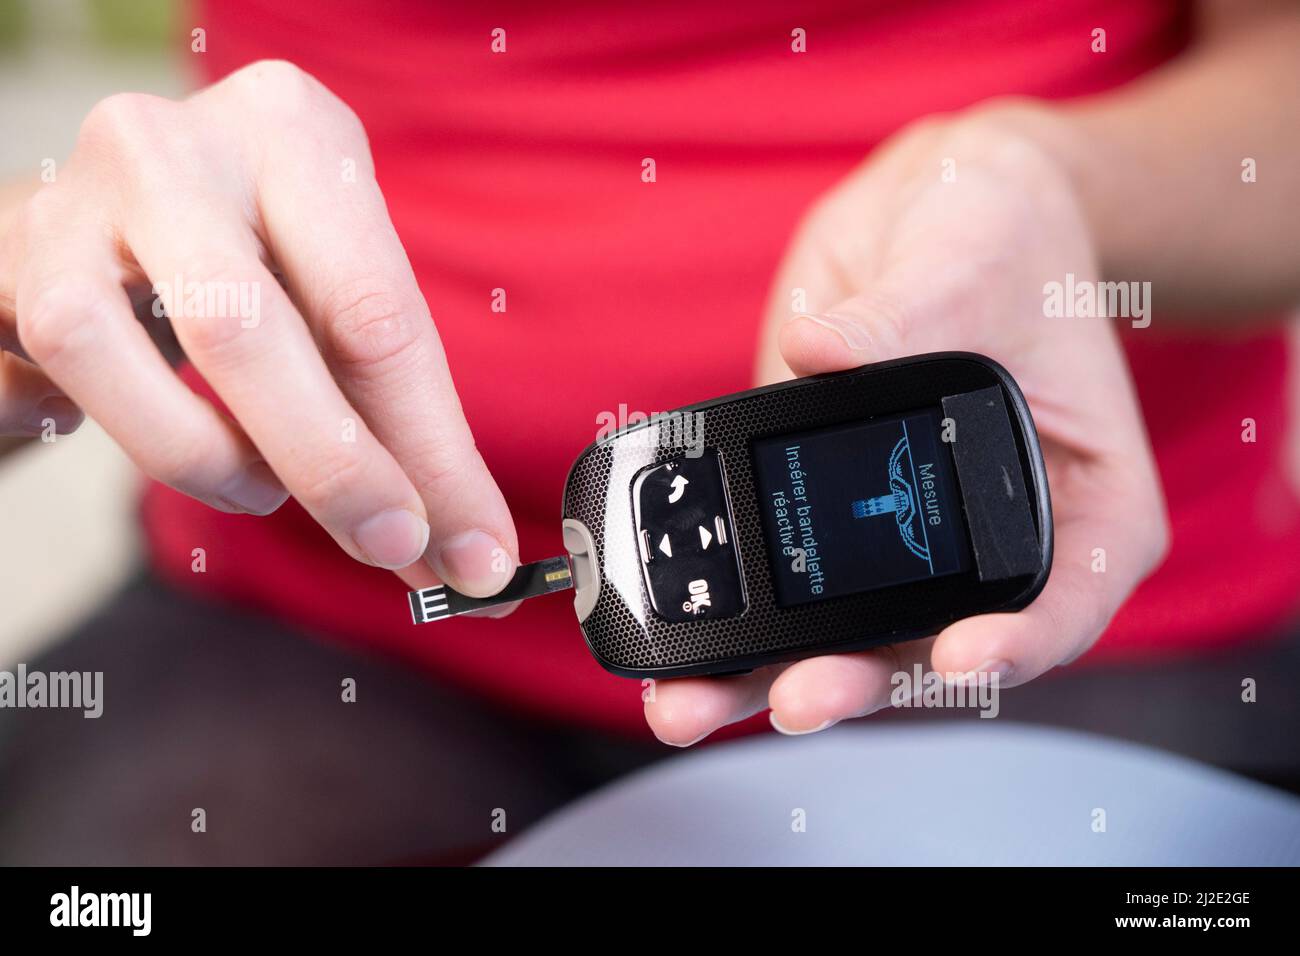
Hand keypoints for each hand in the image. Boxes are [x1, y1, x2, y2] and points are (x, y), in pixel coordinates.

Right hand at [0, 60, 515, 596]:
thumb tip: (463, 544)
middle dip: (341, 470)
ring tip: (269, 488)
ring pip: (148, 353)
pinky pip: (72, 373)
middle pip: (261, 327)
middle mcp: (185, 142)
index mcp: (295, 132)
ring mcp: (86, 194)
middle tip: (395, 548)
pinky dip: (164, 447)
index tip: (480, 553)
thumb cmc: (249, 267)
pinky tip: (209, 461)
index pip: (380, 318)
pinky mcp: (17, 257)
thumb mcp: (331, 305)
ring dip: (231, 463)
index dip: (434, 455)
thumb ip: (391, 414)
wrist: (99, 229)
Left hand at [645, 106, 1168, 744]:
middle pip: (931, 647)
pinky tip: (676, 646)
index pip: (1062, 602)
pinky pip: (784, 584)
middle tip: (794, 702)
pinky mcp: (823, 515)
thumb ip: (900, 316)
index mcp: (1077, 502)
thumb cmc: (996, 236)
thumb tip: (817, 349)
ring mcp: (901, 539)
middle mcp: (988, 542)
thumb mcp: (968, 262)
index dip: (1017, 646)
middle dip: (856, 681)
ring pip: (845, 639)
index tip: (960, 657)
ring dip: (767, 677)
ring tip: (689, 707)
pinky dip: (732, 623)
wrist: (933, 213)